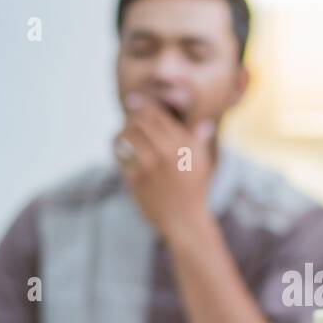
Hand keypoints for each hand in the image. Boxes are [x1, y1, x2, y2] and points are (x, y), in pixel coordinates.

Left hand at [115, 95, 215, 240]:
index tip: (134, 102)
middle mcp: (167, 151)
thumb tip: (206, 125)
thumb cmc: (194, 191)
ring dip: (121, 132)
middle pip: (139, 120)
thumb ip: (200, 141)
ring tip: (121, 135)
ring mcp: (150, 166)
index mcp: (183, 143)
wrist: (184, 220)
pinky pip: (120, 156)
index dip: (142, 104)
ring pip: (127, 135)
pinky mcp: (136, 179)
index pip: (156, 112)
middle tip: (128, 120)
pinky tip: (118, 149)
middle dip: (131, 117)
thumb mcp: (202, 164)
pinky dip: (117, 150)